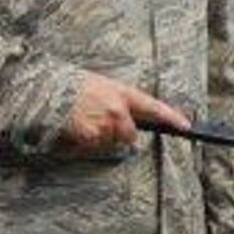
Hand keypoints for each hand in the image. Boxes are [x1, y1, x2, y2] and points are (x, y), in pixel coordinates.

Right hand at [62, 72, 189, 153]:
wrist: (47, 89)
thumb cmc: (71, 85)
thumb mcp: (100, 85)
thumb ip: (117, 100)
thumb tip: (125, 116)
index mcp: (122, 92)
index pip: (153, 106)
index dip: (171, 117)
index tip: (186, 126)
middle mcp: (118, 110)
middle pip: (129, 135)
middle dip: (118, 134)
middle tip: (98, 122)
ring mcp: (105, 124)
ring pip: (109, 143)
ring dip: (97, 138)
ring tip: (80, 121)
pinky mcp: (91, 137)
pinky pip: (91, 148)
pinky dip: (82, 144)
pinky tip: (73, 130)